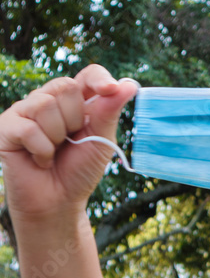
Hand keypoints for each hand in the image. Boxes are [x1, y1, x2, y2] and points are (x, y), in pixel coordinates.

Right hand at [0, 64, 137, 220]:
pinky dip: (42, 150)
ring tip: (54, 151)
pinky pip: (28, 127)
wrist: (58, 202)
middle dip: (75, 119)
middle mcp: (47, 101)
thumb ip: (109, 112)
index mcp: (75, 102)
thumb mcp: (101, 141)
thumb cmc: (79, 171)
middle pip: (65, 86)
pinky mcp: (5, 127)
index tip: (110, 90)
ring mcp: (23, 112)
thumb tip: (129, 85)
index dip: (99, 78)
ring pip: (44, 104)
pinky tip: (40, 160)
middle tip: (70, 141)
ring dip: (57, 136)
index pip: (88, 75)